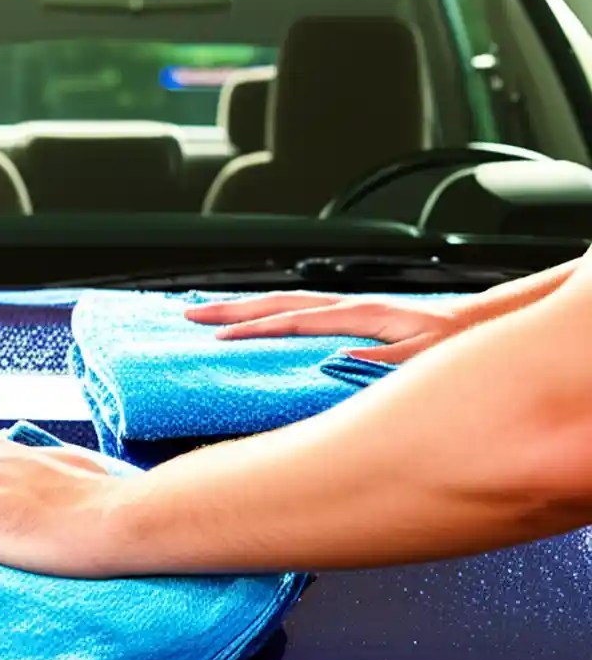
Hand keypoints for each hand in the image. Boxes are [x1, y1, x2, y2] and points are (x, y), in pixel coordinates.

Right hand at [183, 292, 471, 363]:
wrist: (469, 330)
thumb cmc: (449, 347)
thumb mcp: (424, 357)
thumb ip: (385, 357)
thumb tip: (340, 357)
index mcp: (357, 314)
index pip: (294, 319)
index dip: (255, 328)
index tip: (220, 339)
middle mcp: (344, 307)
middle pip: (275, 302)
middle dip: (230, 310)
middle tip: (190, 316)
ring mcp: (340, 311)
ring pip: (279, 303)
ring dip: (240, 308)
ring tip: (202, 314)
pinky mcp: (341, 320)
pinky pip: (292, 313)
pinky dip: (262, 314)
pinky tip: (245, 324)